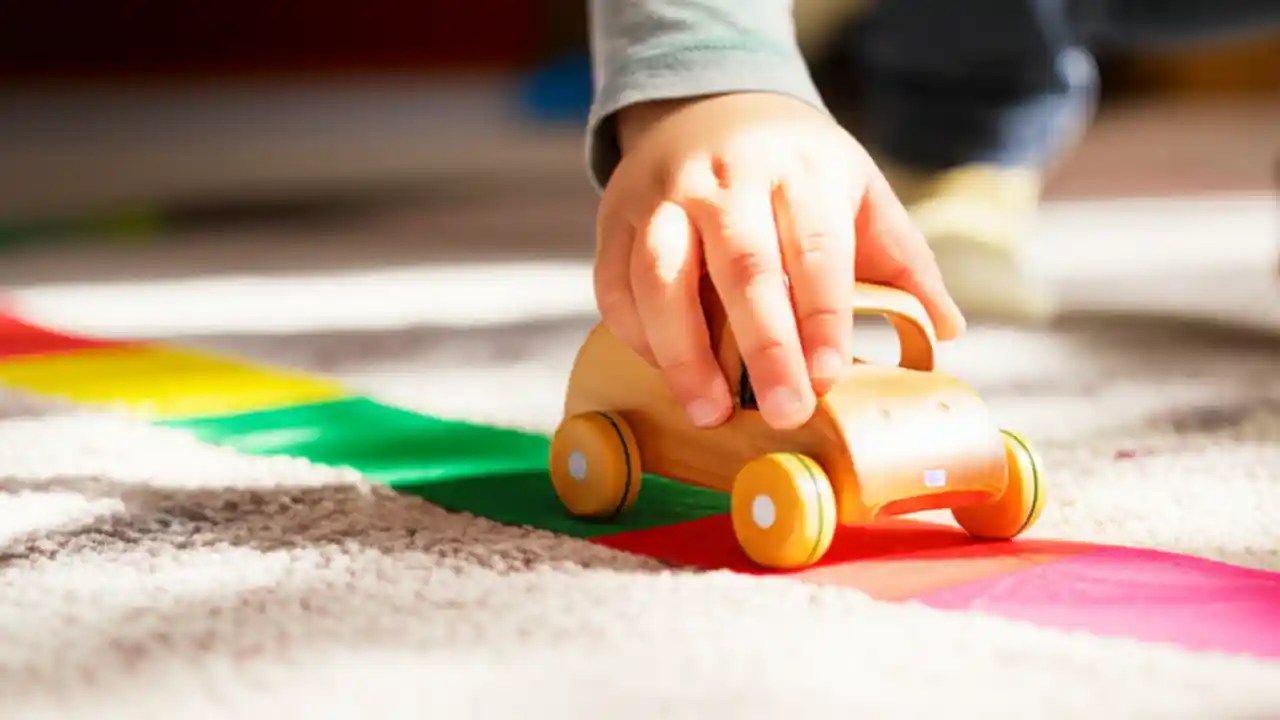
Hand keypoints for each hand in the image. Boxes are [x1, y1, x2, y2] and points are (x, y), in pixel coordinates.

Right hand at [594, 92, 964, 430]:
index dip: (822, 315)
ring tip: (711, 411)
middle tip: (785, 412)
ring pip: (663, 276)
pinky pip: (616, 283)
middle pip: (744, 267)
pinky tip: (669, 372)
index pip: (815, 248)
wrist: (708, 103)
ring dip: (684, 351)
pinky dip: (638, 335)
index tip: (831, 375)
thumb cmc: (794, 167)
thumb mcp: (858, 190)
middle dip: (764, 347)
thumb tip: (949, 328)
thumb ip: (903, 258)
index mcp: (799, 170)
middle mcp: (726, 177)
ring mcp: (662, 195)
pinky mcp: (613, 216)